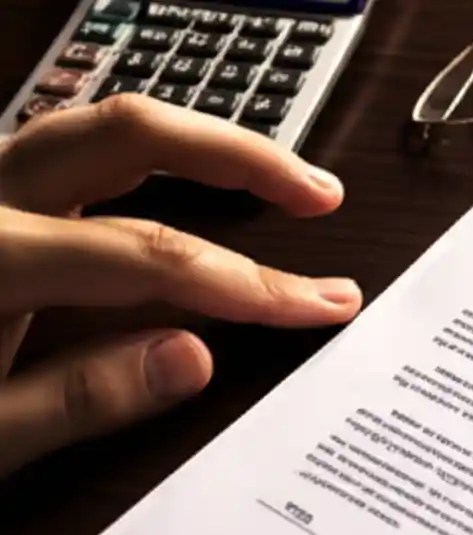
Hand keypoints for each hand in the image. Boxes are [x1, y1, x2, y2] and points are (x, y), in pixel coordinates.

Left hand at [0, 96, 363, 475]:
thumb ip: (77, 398)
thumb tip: (195, 353)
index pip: (144, 255)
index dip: (246, 280)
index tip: (322, 303)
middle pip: (129, 134)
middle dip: (241, 157)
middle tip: (321, 197)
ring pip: (104, 125)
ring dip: (202, 144)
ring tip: (282, 181)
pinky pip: (79, 154)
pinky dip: (154, 164)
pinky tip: (200, 193)